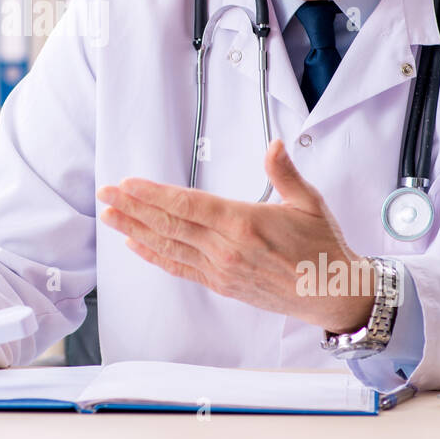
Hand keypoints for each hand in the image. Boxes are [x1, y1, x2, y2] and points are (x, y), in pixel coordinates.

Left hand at [95, 139, 374, 332]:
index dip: (153, 195)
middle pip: (169, 225)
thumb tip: (275, 144)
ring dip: (135, 230)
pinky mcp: (222, 285)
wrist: (334, 294)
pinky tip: (135, 245)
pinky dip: (154, 256)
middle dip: (133, 208)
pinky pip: (180, 268)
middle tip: (104, 195)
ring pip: (169, 246)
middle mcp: (226, 249)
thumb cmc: (323, 247)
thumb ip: (285, 172)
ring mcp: (221, 270)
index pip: (187, 205)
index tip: (127, 184)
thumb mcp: (309, 202)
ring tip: (109, 216)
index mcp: (243, 223)